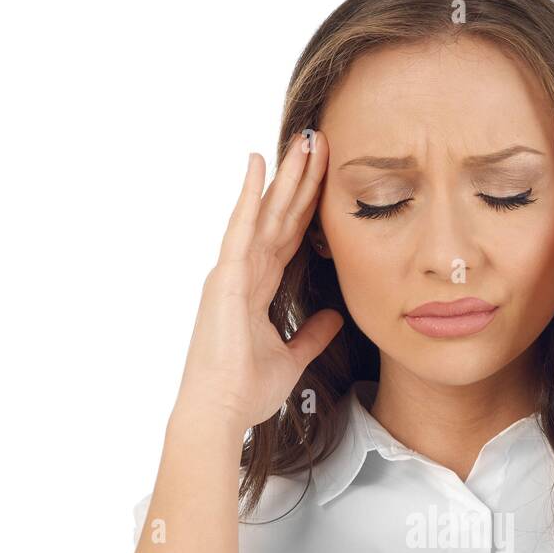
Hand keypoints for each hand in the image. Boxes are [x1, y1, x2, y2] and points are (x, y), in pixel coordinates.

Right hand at [174, 131, 343, 431]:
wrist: (219, 411)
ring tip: (303, 141)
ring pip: (264, 213)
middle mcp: (243, 274)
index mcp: (257, 289)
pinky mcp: (226, 279)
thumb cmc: (245, 390)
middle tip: (319, 142)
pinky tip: (259, 165)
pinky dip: (250, 196)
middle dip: (300, 180)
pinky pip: (242, 228)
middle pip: (279, 217)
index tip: (325, 176)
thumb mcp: (292, 358)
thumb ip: (311, 334)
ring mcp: (232, 273)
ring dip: (284, 177)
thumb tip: (334, 316)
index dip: (307, 206)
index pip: (288, 237)